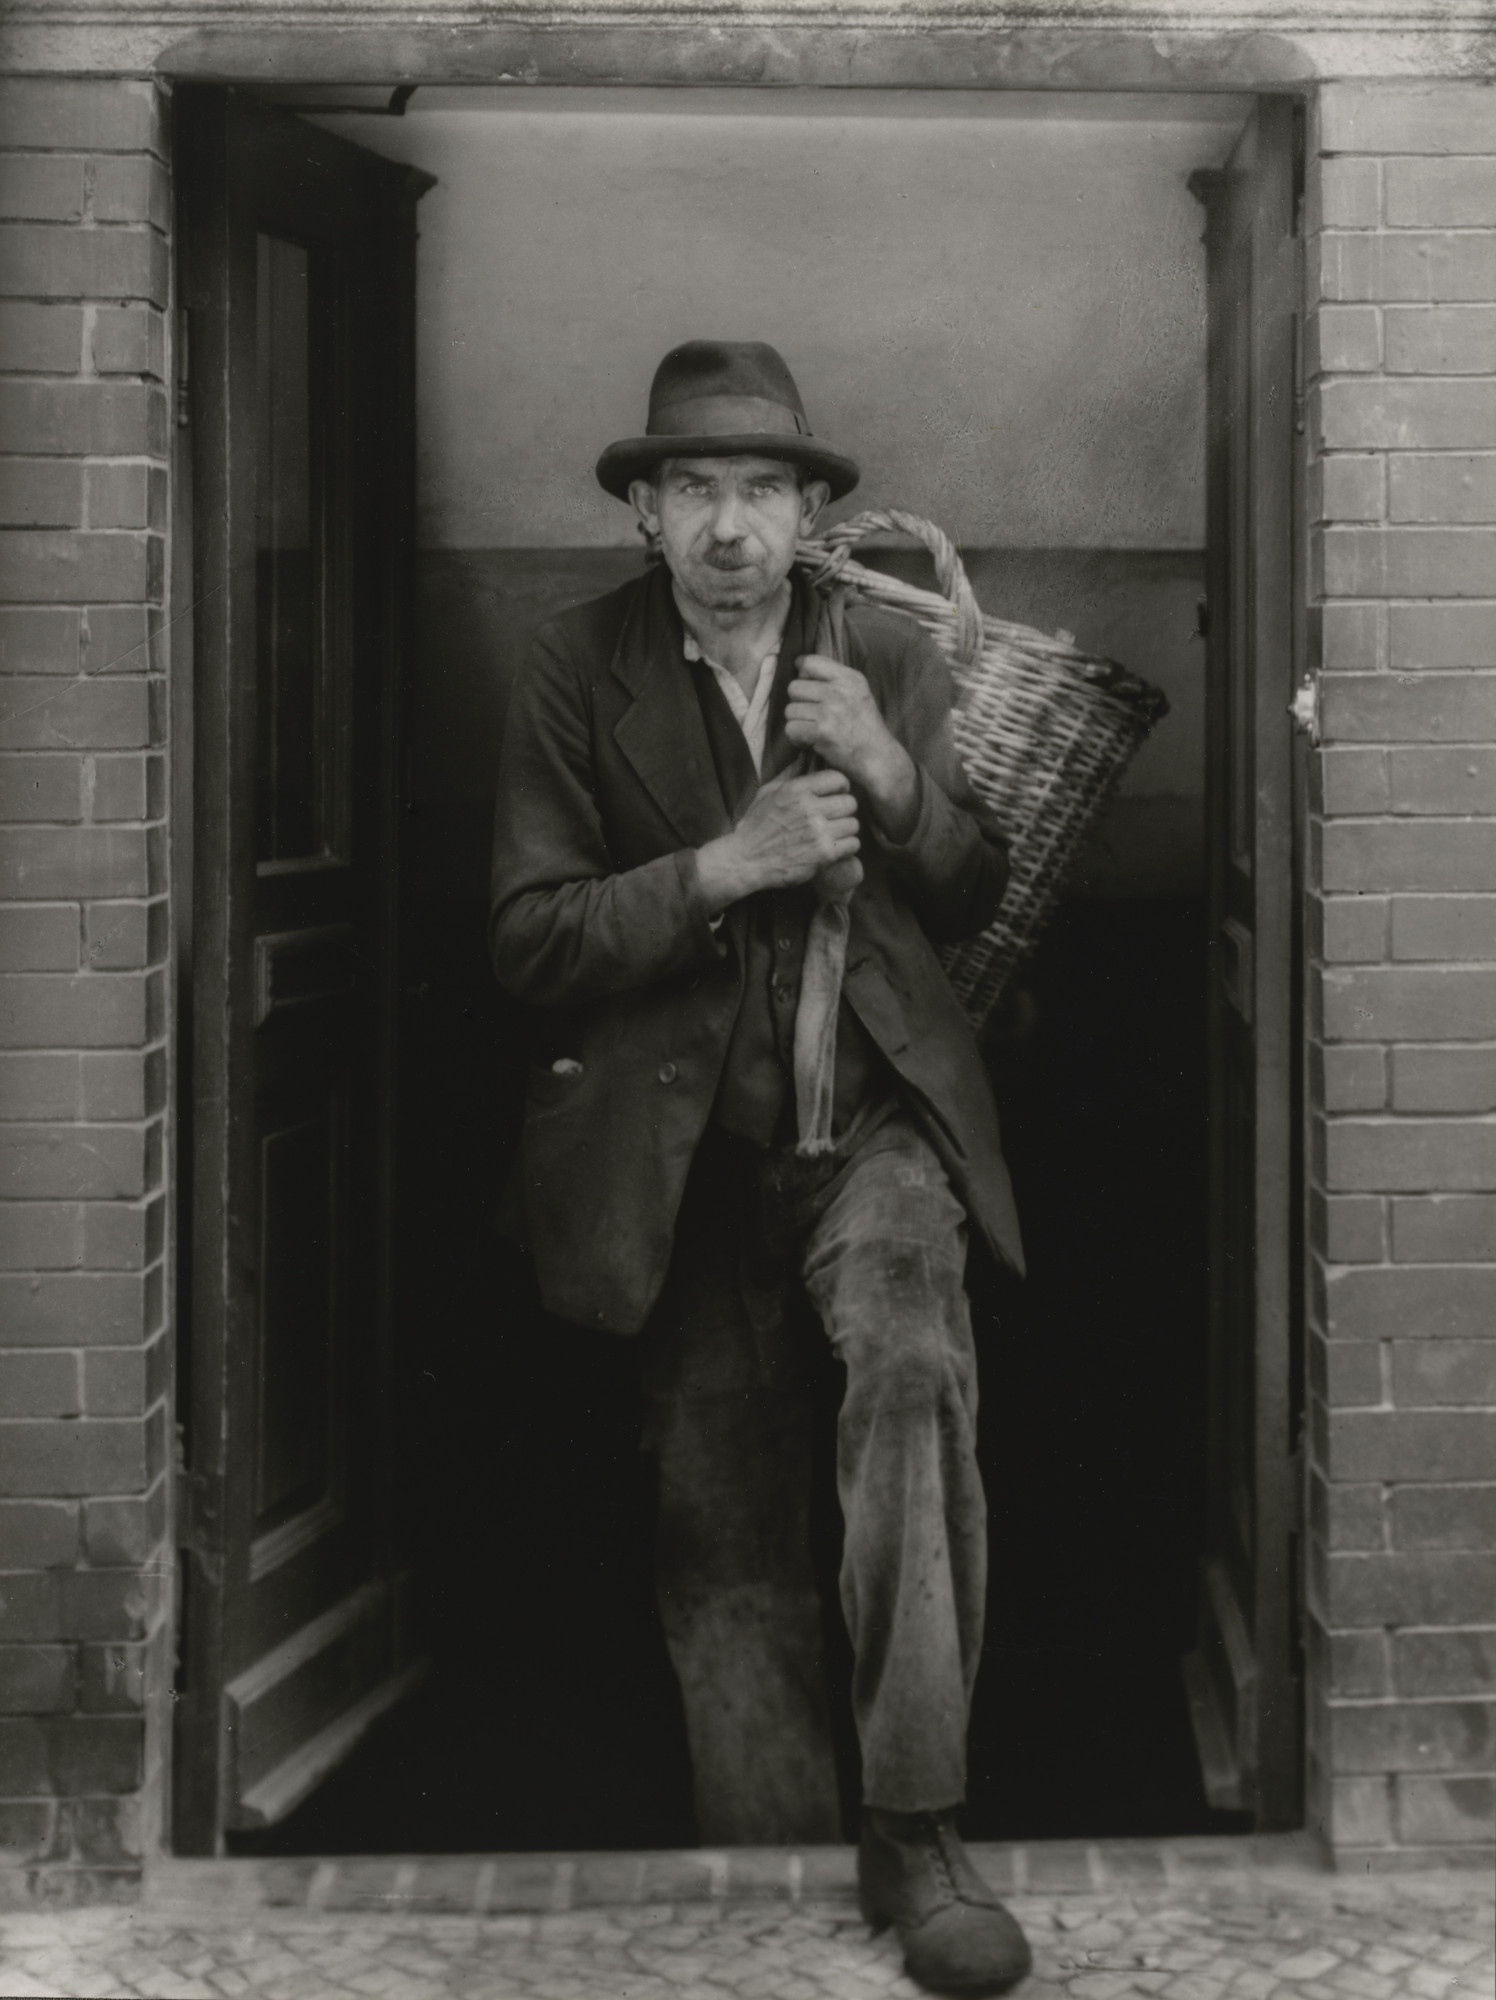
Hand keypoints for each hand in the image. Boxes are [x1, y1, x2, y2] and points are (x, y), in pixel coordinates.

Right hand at [696, 769, 859, 908]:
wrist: (745, 861)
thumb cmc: (755, 827)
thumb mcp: (767, 793)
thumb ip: (790, 774)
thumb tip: (805, 754)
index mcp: (796, 790)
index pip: (838, 778)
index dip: (840, 786)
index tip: (836, 794)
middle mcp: (809, 809)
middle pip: (850, 802)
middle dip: (844, 810)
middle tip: (834, 817)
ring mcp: (818, 832)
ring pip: (853, 824)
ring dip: (845, 830)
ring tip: (833, 834)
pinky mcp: (823, 854)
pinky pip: (852, 844)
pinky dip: (846, 847)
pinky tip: (834, 848)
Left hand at [787, 655, 918, 841]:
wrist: (878, 758)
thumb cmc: (865, 728)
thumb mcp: (858, 693)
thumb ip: (834, 679)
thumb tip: (800, 666)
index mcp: (849, 678)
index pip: (810, 661)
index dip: (802, 674)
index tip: (806, 688)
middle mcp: (839, 691)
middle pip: (794, 687)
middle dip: (798, 703)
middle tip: (811, 715)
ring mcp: (830, 711)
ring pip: (790, 710)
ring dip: (797, 722)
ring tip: (812, 730)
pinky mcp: (822, 731)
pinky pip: (791, 728)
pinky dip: (796, 738)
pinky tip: (809, 741)